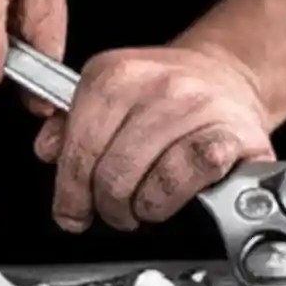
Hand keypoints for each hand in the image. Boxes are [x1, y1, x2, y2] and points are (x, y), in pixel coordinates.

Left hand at [35, 44, 273, 231]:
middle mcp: (160, 85)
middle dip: (107, 205)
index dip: (71, 189)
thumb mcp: (112, 95)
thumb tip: (49, 151)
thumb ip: (73, 123)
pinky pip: (192, 177)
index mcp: (116, 73)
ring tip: (144, 207)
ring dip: (142, 208)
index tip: (72, 210)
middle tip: (114, 212)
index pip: (79, 145)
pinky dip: (176, 197)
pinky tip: (175, 197)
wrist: (231, 76)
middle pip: (112, 169)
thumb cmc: (172, 95)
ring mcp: (201, 108)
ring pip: (150, 180)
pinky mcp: (236, 133)